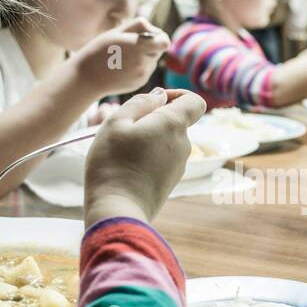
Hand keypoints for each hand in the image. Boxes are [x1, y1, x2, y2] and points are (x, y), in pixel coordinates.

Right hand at [72, 18, 170, 96]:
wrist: (87, 77)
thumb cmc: (100, 50)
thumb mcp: (117, 31)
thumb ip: (139, 26)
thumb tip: (155, 30)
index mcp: (139, 47)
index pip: (164, 41)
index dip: (160, 37)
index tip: (150, 36)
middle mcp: (144, 62)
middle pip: (158, 50)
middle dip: (150, 45)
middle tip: (131, 44)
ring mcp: (143, 75)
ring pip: (152, 61)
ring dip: (143, 56)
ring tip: (123, 57)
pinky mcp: (140, 83)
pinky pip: (145, 71)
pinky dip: (138, 67)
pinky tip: (122, 67)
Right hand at [84, 87, 206, 226]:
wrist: (117, 211)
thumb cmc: (112, 163)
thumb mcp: (116, 123)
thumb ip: (140, 103)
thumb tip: (159, 96)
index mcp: (173, 125)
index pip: (194, 101)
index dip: (176, 95)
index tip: (153, 101)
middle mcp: (184, 145)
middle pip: (175, 121)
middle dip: (153, 119)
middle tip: (124, 131)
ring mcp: (179, 166)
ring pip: (167, 141)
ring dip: (148, 139)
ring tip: (122, 152)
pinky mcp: (171, 182)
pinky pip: (162, 159)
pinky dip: (148, 158)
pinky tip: (127, 168)